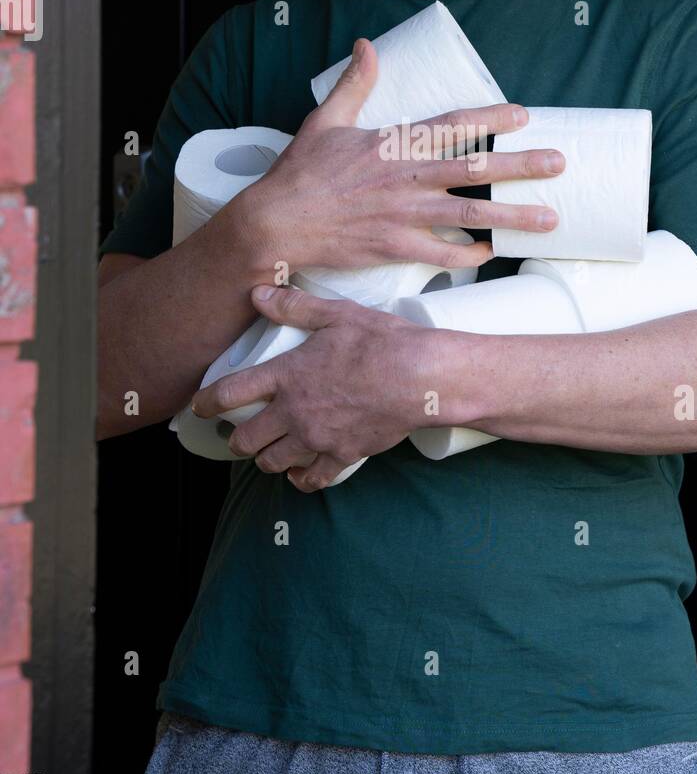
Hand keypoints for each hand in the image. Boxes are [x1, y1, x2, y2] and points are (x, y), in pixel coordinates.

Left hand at [190, 284, 448, 489]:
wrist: (420, 378)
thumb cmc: (380, 342)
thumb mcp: (336, 315)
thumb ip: (294, 307)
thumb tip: (259, 294)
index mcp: (287, 375)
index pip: (231, 393)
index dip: (208, 403)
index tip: (199, 408)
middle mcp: (294, 412)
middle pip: (247, 439)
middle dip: (237, 439)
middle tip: (238, 435)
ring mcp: (316, 438)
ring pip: (273, 462)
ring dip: (266, 459)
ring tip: (268, 453)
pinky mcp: (341, 455)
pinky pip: (311, 479)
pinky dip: (301, 479)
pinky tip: (300, 474)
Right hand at [238, 37, 565, 278]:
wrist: (276, 223)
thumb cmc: (300, 173)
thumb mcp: (325, 120)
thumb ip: (355, 84)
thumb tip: (366, 45)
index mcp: (393, 144)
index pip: (453, 125)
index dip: (491, 118)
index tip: (522, 115)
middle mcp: (406, 178)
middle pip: (476, 170)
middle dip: (522, 166)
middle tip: (558, 163)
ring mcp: (403, 215)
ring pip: (471, 216)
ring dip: (514, 216)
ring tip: (549, 218)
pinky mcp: (394, 247)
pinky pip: (443, 253)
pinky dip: (470, 254)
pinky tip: (492, 253)